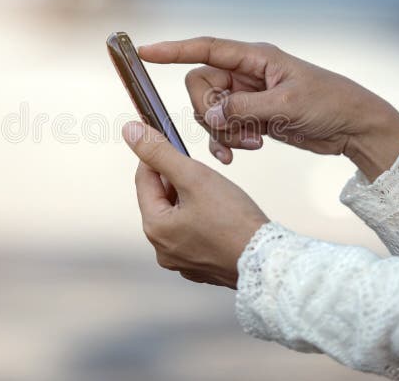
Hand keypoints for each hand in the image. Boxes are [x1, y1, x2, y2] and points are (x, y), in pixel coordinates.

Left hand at [122, 121, 268, 287]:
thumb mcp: (194, 177)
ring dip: (191, 199)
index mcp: (155, 228)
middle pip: (161, 199)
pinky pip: (194, 234)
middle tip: (203, 173)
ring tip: (216, 195)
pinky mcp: (201, 267)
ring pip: (178, 216)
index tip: (172, 141)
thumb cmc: (234, 219)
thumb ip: (160, 152)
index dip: (158, 156)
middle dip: (178, 180)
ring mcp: (182, 261)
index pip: (145, 179)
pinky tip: (222, 216)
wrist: (268, 260)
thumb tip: (130, 131)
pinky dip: (203, 220)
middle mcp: (162, 250)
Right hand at [139, 37, 398, 181]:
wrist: (354, 126)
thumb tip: (210, 115)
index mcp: (255, 58)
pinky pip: (223, 128)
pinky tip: (239, 154)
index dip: (172, 50)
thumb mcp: (287, 105)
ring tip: (250, 144)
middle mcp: (247, 73)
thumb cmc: (330, 103)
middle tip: (233, 131)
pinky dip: (225, 142)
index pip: (205, 48)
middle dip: (209, 112)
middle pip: (201, 86)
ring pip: (210, 111)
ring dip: (222, 132)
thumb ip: (244, 108)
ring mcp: (249, 96)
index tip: (143, 52)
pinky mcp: (252, 117)